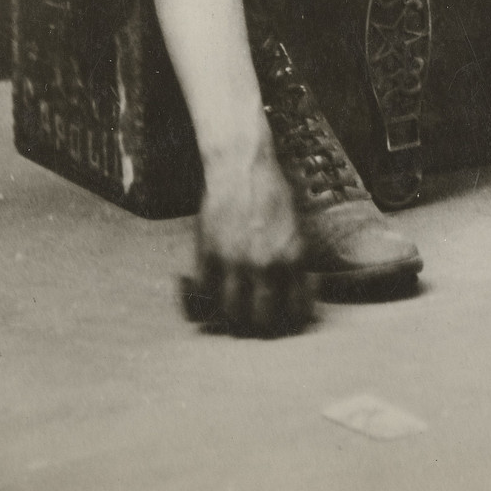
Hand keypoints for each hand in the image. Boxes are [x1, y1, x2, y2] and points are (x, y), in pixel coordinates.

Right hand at [178, 139, 314, 336]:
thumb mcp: (296, 227)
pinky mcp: (209, 255)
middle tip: (249, 314)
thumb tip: (294, 289)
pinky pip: (202, 295)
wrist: (242, 166)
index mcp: (294, 259)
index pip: (296, 312)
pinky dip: (196, 297)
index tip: (281, 313)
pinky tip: (193, 285)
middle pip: (261, 321)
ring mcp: (236, 263)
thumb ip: (293, 260)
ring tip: (222, 302)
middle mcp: (267, 266)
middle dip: (257, 323)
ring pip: (230, 314)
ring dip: (227, 314)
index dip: (289, 320)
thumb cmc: (271, 192)